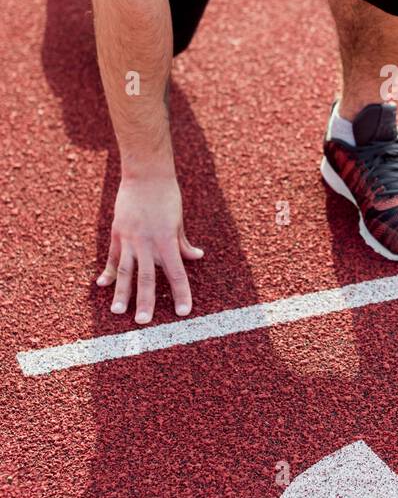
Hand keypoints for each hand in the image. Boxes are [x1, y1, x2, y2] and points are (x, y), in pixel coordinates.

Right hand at [96, 176, 203, 323]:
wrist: (145, 174)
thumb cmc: (167, 196)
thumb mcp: (178, 220)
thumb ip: (183, 242)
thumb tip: (196, 257)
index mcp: (166, 241)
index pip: (176, 274)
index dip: (181, 294)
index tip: (184, 312)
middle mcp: (147, 243)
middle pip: (146, 278)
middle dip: (145, 302)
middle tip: (142, 323)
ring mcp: (130, 238)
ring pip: (125, 271)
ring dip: (121, 293)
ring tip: (117, 312)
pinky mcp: (118, 233)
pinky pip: (114, 257)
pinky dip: (109, 272)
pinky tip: (102, 286)